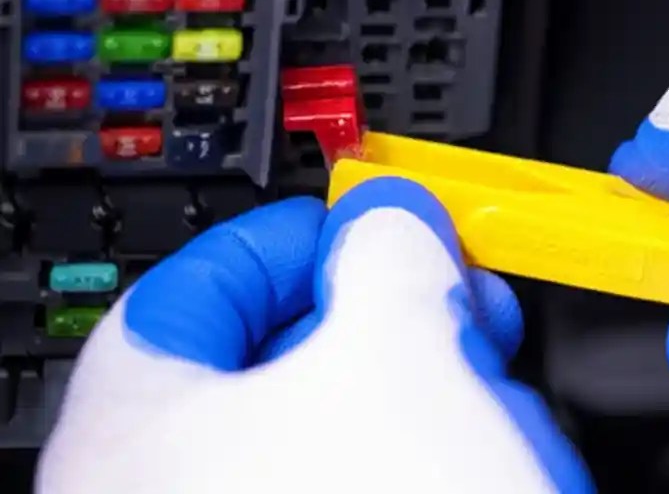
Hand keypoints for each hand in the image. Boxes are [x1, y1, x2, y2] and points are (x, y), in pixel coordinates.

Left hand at [36, 178, 591, 493]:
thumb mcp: (397, 355)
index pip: (202, 286)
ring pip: (348, 451)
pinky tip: (509, 479)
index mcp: (138, 431)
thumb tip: (399, 221)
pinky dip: (437, 479)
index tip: (385, 228)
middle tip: (470, 317)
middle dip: (401, 332)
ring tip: (510, 424)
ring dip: (439, 413)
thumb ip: (393, 256)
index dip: (306, 239)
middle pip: (284, 372)